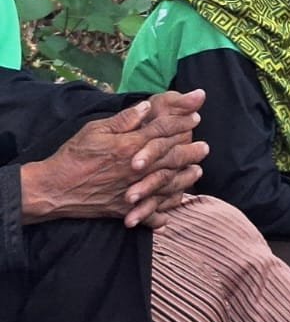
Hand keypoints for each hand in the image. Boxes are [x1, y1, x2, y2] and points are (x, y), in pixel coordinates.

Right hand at [20, 89, 208, 226]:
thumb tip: (147, 107)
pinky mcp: (122, 209)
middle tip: (206, 147)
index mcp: (130, 146)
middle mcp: (136, 169)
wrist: (52, 189)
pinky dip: (161, 213)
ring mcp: (131, 191)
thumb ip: (124, 119)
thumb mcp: (96, 130)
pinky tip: (172, 211)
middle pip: (171, 158)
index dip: (182, 121)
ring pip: (166, 185)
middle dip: (191, 150)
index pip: (163, 131)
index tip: (196, 115)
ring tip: (196, 172)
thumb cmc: (73, 156)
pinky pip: (148, 214)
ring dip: (184, 178)